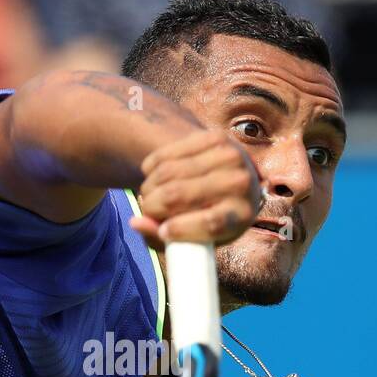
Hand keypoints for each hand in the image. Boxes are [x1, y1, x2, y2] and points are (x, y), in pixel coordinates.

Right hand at [129, 129, 261, 249]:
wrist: (228, 179)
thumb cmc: (205, 218)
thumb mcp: (190, 239)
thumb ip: (161, 238)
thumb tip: (135, 222)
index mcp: (241, 216)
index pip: (211, 222)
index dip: (180, 229)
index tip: (163, 230)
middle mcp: (241, 184)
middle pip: (180, 194)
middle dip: (152, 205)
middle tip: (147, 210)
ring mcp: (230, 156)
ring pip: (168, 172)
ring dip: (148, 186)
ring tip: (149, 194)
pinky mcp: (215, 137)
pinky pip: (166, 153)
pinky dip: (151, 166)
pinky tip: (152, 174)